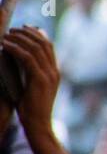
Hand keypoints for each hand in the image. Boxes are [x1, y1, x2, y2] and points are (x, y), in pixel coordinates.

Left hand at [0, 26, 58, 140]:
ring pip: (35, 48)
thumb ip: (31, 74)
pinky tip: (6, 46)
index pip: (48, 46)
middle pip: (43, 43)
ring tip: (6, 35)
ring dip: (19, 39)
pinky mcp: (40, 80)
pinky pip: (27, 58)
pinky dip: (16, 49)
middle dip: (27, 33)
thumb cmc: (32, 109)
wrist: (38, 124)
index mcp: (54, 72)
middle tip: (13, 29)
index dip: (36, 34)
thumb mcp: (33, 88)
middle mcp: (54, 71)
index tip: (24, 28)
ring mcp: (49, 75)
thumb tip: (19, 59)